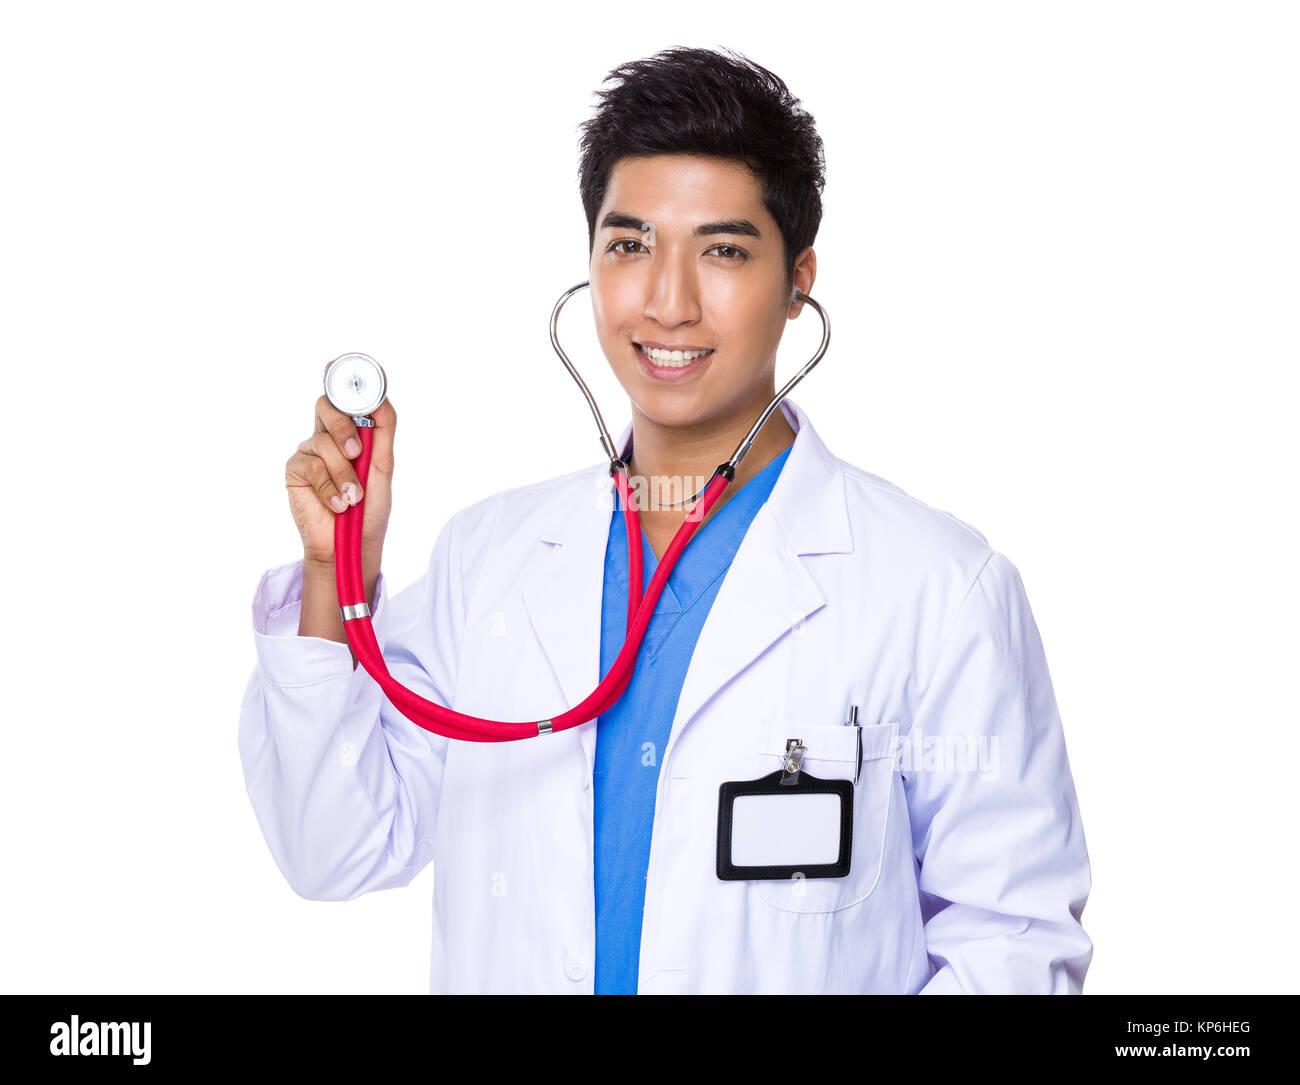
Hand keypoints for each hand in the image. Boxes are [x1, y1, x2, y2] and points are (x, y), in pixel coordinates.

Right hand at [285, 365, 395, 588]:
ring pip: (324, 443)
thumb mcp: (383, 467)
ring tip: (352, 498)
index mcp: (350, 430)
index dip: (342, 379)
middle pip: (326, 406)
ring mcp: (308, 452)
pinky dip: (328, 487)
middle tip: (356, 452)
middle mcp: (326, 436)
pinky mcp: (294, 471)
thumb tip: (380, 397)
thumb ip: (383, 431)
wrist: (351, 543)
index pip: (344, 397)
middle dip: (343, 428)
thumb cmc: (370, 508)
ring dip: (344, 475)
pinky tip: (336, 504)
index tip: (340, 365)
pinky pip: (310, 466)